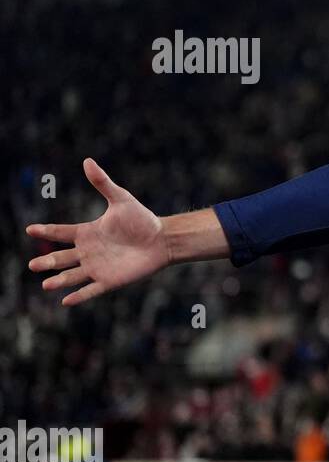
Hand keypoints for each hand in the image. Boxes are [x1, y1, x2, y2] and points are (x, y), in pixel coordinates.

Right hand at [26, 158, 170, 306]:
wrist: (163, 239)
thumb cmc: (142, 219)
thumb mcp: (121, 199)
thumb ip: (103, 183)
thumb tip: (87, 161)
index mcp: (87, 232)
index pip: (61, 232)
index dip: (46, 231)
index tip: (30, 230)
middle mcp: (88, 251)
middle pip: (61, 258)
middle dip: (47, 262)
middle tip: (33, 265)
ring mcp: (98, 267)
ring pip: (72, 276)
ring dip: (59, 281)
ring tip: (46, 284)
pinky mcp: (110, 280)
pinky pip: (91, 290)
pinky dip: (79, 295)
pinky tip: (66, 300)